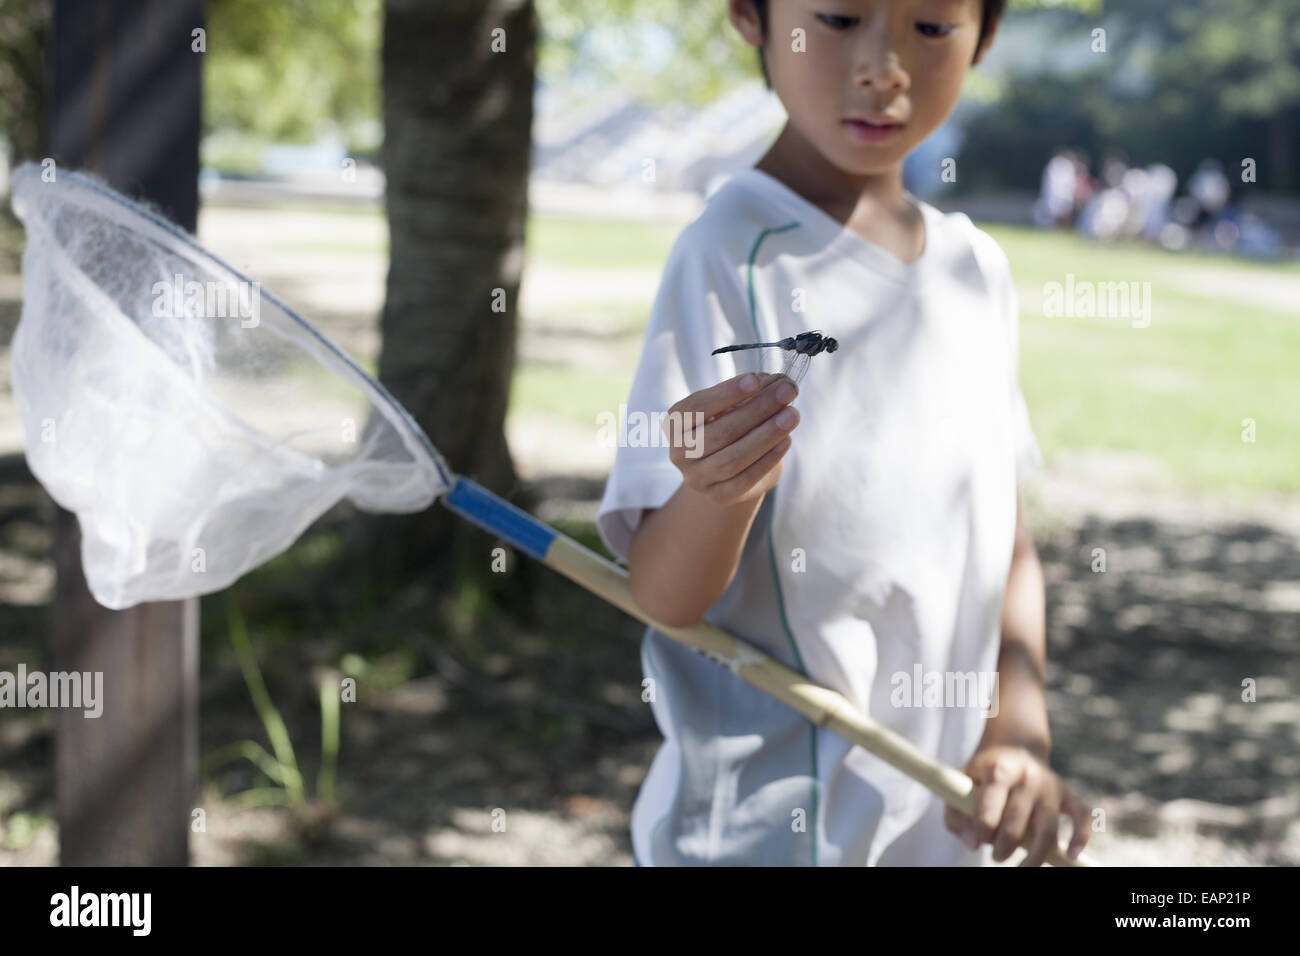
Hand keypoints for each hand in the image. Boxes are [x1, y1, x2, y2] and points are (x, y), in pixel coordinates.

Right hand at [663, 371, 799, 506]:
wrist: (728, 469)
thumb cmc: (730, 425)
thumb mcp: (734, 405)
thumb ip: (752, 392)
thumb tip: (779, 383)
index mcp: (676, 423)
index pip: (697, 407)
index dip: (727, 393)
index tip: (757, 380)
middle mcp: (680, 452)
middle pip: (720, 432)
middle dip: (758, 409)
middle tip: (787, 391)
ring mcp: (698, 478)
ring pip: (733, 458)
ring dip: (766, 435)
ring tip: (792, 415)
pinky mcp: (719, 495)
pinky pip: (745, 479)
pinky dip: (768, 459)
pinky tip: (786, 441)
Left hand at [943, 742, 1090, 865]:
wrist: (1014, 746)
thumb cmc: (984, 774)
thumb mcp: (962, 784)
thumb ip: (957, 816)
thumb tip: (972, 844)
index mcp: (997, 772)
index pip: (988, 813)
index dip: (982, 834)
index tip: (980, 838)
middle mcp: (1026, 778)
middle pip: (1017, 826)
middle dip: (1004, 849)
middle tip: (997, 856)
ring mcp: (1050, 786)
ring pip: (1048, 830)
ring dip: (1035, 857)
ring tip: (1022, 868)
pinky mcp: (1067, 793)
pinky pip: (1082, 816)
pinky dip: (1080, 837)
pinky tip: (1070, 855)